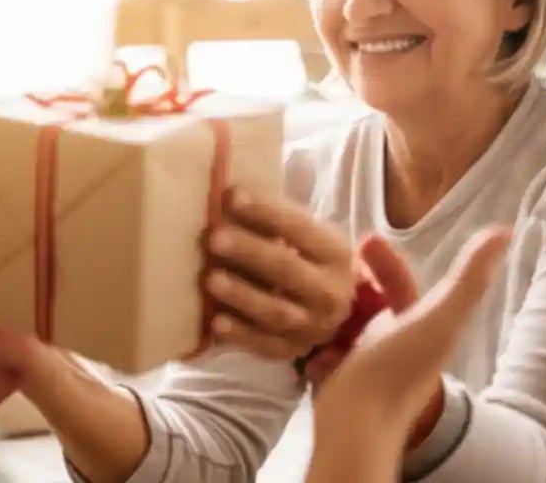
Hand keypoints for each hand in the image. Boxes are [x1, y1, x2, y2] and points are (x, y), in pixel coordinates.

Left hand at [205, 188, 355, 359]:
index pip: (300, 228)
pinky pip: (266, 346)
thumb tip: (228, 195)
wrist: (333, 311)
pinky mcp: (293, 351)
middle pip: (287, 270)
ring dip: (242, 295)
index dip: (266, 211)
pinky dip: (240, 335)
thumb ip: (278, 220)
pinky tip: (215, 322)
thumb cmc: (307, 260)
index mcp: (336, 253)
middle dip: (250, 252)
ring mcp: (313, 326)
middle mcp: (330, 291)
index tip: (231, 195)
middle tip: (214, 237)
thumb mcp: (307, 238)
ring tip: (210, 279)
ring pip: (276, 312)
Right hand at [307, 227, 508, 482]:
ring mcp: (362, 361)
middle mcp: (393, 342)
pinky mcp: (334, 376)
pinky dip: (313, 335)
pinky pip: (319, 344)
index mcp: (420, 327)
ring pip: (341, 320)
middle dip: (348, 282)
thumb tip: (502, 232)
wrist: (356, 425)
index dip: (386, 261)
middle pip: (367, 300)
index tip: (362, 240)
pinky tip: (307, 328)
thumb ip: (468, 278)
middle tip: (326, 268)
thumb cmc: (398, 371)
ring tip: (310, 290)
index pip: (402, 283)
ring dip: (328, 304)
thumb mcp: (439, 318)